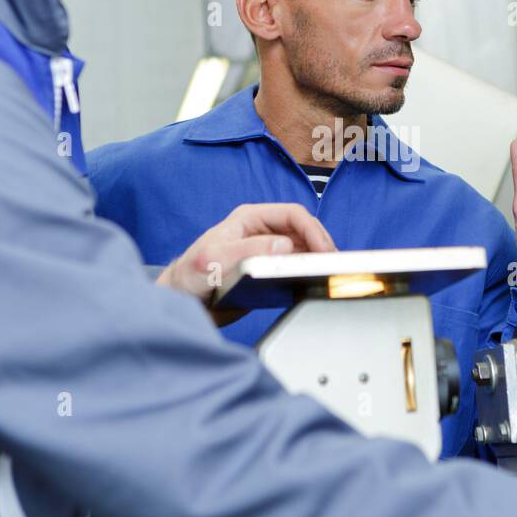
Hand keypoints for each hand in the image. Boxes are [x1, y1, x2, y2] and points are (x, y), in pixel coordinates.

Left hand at [157, 203, 336, 304]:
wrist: (184, 301)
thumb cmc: (190, 275)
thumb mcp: (215, 260)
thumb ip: (248, 251)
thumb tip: (284, 246)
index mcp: (250, 219)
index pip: (292, 215)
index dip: (312, 230)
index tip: (324, 250)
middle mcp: (262, 232)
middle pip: (304, 230)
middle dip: (321, 244)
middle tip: (333, 263)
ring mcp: (267, 251)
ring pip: (303, 248)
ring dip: (317, 258)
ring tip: (329, 272)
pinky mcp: (270, 270)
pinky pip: (296, 267)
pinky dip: (309, 272)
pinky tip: (315, 281)